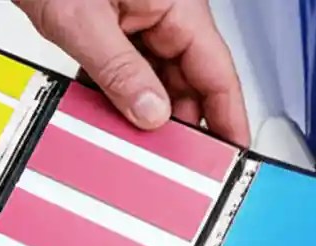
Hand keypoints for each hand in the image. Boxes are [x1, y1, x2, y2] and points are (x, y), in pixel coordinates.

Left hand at [17, 0, 249, 144]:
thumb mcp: (82, 20)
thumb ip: (119, 71)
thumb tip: (150, 114)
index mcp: (178, 6)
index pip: (218, 74)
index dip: (230, 120)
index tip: (232, 156)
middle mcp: (166, 15)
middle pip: (189, 83)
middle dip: (178, 124)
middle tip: (168, 161)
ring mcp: (141, 23)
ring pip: (157, 82)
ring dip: (141, 111)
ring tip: (129, 140)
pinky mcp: (117, 29)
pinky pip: (128, 72)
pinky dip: (117, 95)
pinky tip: (103, 115)